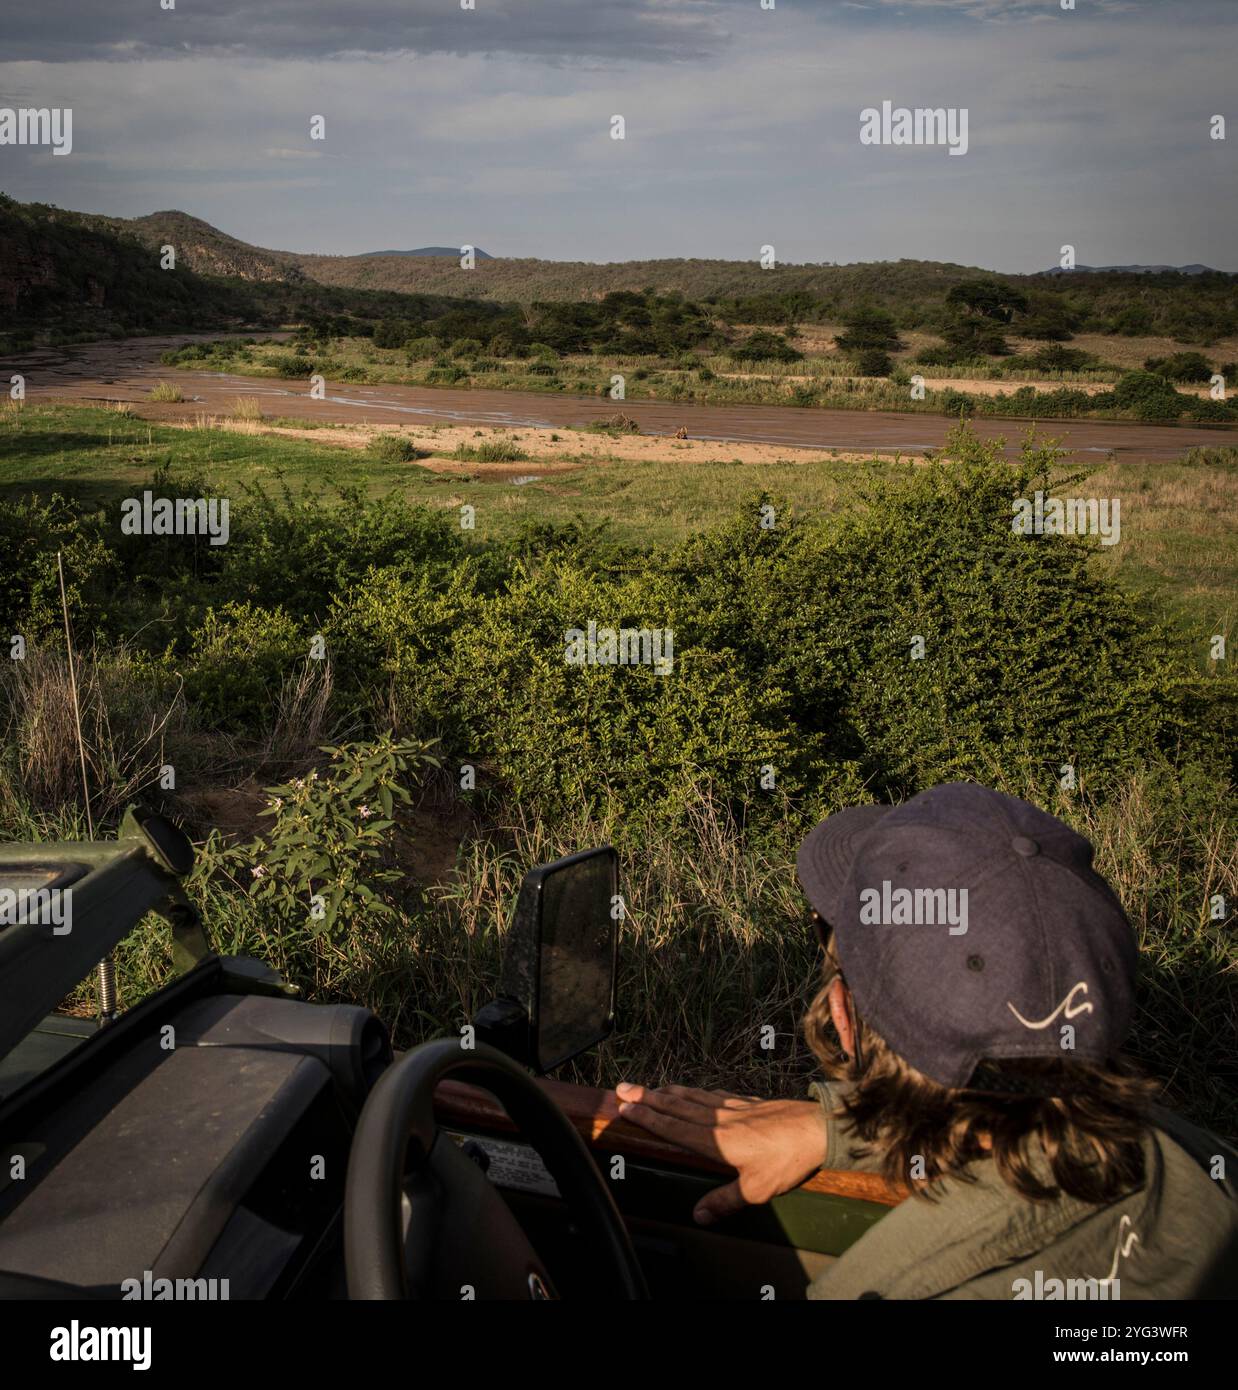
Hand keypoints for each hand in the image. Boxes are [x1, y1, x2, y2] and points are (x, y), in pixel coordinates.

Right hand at [614, 1082, 826, 1225]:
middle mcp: (720, 1120)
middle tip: (623, 1088)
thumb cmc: (788, 1160)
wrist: (818, 1128)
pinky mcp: (749, 1102)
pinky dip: (697, 1091)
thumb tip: (697, 1215)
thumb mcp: (756, 1190)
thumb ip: (724, 1201)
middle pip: (677, 1106)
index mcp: (717, 1141)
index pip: (674, 1127)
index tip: (626, 1107)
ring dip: (669, 1092)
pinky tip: (694, 1091)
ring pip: (694, 1097)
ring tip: (650, 1087)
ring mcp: (734, 1107)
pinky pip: (715, 1094)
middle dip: (648, 1098)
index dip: (648, 1117)